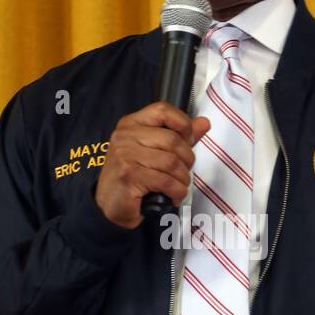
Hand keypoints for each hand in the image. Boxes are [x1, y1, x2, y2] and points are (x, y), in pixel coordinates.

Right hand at [94, 101, 210, 228]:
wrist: (111, 204)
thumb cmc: (133, 177)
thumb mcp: (155, 151)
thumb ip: (179, 136)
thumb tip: (203, 123)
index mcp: (131, 124)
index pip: (162, 110)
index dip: (183, 124)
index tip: (189, 140)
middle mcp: (125, 136)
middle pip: (172, 139)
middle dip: (187, 159)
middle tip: (184, 172)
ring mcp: (124, 155)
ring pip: (171, 162)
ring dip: (183, 179)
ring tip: (180, 186)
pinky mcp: (128, 176)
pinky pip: (165, 181)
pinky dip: (177, 191)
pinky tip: (173, 196)